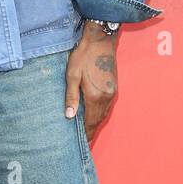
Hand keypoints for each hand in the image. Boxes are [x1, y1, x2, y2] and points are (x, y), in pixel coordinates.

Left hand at [65, 21, 117, 142]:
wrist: (100, 40)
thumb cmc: (83, 56)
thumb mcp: (72, 76)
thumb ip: (71, 97)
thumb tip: (69, 116)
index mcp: (96, 96)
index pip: (91, 122)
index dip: (87, 133)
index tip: (82, 143)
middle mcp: (107, 96)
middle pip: (99, 120)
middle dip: (92, 131)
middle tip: (85, 141)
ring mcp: (112, 92)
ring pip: (104, 114)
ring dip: (97, 123)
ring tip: (88, 131)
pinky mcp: (114, 86)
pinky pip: (107, 106)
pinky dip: (101, 114)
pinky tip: (94, 115)